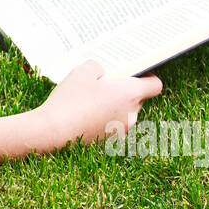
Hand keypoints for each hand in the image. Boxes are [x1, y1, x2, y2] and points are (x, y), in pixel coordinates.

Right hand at [38, 60, 162, 145]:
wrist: (53, 133)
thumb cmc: (70, 100)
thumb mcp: (82, 72)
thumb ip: (98, 66)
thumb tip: (102, 72)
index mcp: (130, 94)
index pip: (155, 85)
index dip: (148, 77)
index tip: (135, 73)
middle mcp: (131, 114)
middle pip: (138, 99)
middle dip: (124, 91)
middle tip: (105, 83)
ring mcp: (121, 130)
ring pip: (124, 112)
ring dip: (114, 106)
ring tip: (90, 99)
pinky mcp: (109, 142)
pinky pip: (113, 126)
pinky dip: (104, 120)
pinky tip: (85, 115)